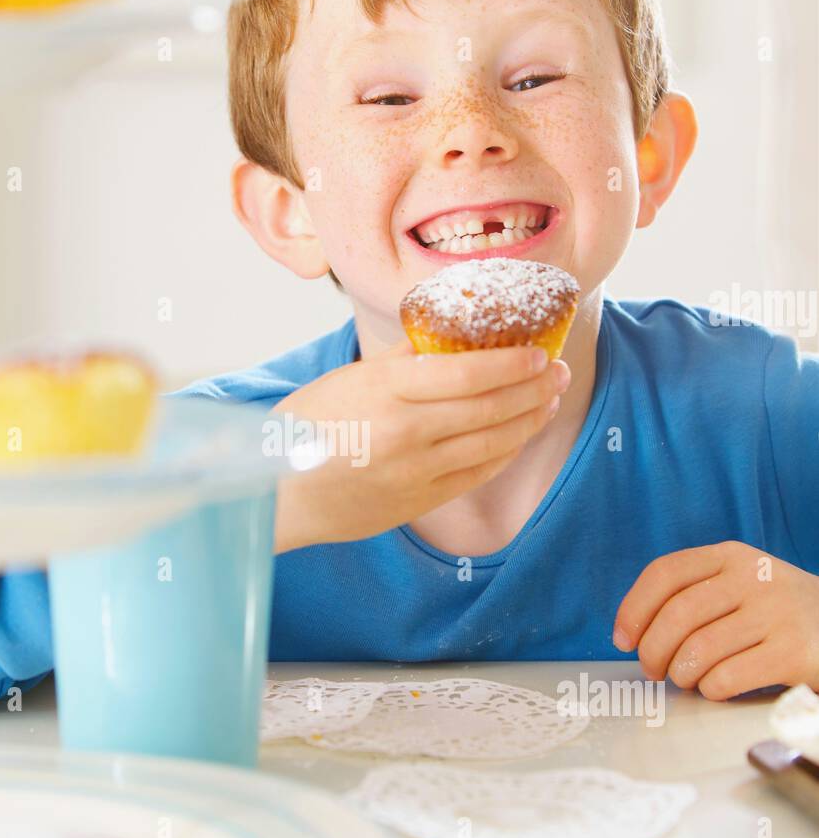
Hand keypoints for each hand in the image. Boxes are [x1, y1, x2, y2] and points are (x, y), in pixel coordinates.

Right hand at [273, 338, 568, 552]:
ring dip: (529, 420)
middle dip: (534, 388)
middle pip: (489, 407)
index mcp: (386, 390)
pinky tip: (519, 436)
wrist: (280, 493)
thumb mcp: (350, 378)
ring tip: (549, 401)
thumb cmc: (308, 426)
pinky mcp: (418, 502)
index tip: (538, 352)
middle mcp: (406, 431)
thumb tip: (451, 334)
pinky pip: (476, 475)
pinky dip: (505, 452)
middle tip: (557, 371)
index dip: (512, 364)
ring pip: (492, 443)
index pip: (467, 373)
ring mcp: (415, 472)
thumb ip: (403, 359)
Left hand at [613, 540, 818, 699]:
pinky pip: (726, 677)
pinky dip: (710, 689)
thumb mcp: (739, 584)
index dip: (633, 609)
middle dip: (652, 651)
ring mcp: (776, 613)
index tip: (622, 639)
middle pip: (676, 615)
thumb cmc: (774, 613)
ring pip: (698, 650)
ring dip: (682, 674)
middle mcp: (754, 578)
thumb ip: (693, 595)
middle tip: (653, 671)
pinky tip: (716, 687)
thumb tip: (632, 632)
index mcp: (731, 555)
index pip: (665, 573)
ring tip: (688, 679)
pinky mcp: (793, 652)